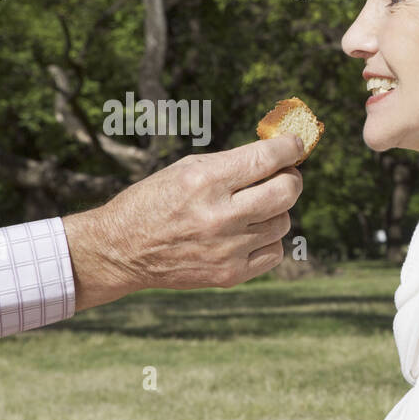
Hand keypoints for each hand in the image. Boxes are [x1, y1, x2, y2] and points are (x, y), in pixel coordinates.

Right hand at [63, 133, 305, 310]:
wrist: (123, 250)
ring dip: (275, 211)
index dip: (290, 147)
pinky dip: (268, 240)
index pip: (266, 159)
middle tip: (284, 175)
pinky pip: (275, 251)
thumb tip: (281, 154)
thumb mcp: (187, 170)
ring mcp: (228, 249)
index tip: (295, 144)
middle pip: (287, 193)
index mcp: (205, 182)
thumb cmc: (158, 200)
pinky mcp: (231, 274)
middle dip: (291, 178)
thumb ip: (234, 162)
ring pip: (283, 222)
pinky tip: (248, 233)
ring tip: (252, 208)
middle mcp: (220, 216)